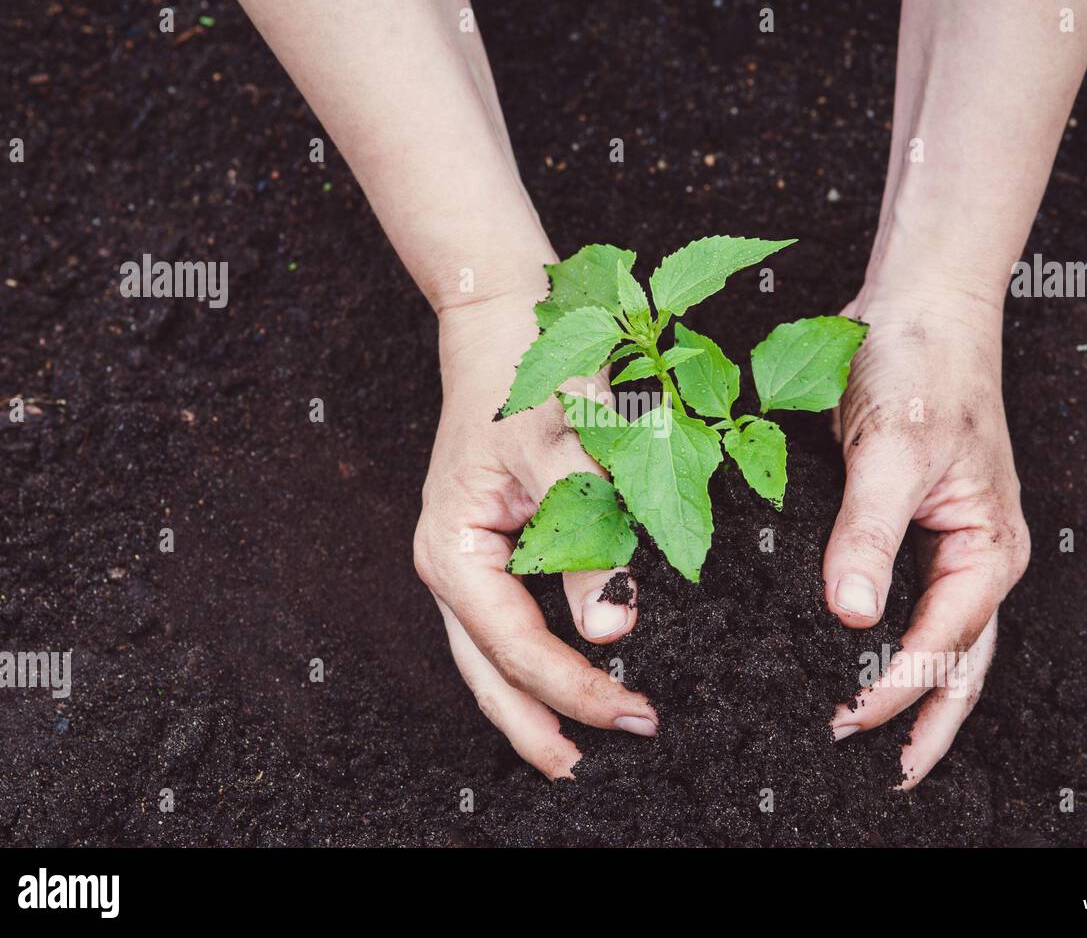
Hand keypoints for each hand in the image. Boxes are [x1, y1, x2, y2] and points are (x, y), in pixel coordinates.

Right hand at [411, 295, 658, 779]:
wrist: (506, 317)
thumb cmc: (532, 374)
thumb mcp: (568, 455)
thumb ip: (592, 541)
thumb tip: (613, 627)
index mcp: (454, 550)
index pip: (518, 645)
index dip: (577, 688)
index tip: (635, 713)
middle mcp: (451, 564)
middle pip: (487, 671)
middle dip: (538, 723)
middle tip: (590, 767)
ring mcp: (466, 558)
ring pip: (490, 656)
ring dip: (530, 704)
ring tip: (573, 750)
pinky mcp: (490, 546)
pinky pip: (506, 623)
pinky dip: (534, 662)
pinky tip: (566, 681)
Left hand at [823, 284, 1029, 788]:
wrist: (919, 309)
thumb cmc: (922, 365)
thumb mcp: (892, 448)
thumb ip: (867, 533)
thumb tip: (850, 615)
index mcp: (987, 548)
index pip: (944, 643)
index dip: (895, 690)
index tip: (844, 722)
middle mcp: (973, 556)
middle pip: (960, 663)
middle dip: (924, 721)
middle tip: (885, 775)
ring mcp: (943, 545)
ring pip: (935, 638)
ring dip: (911, 691)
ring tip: (877, 741)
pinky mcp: (909, 527)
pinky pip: (905, 600)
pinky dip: (886, 640)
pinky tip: (851, 658)